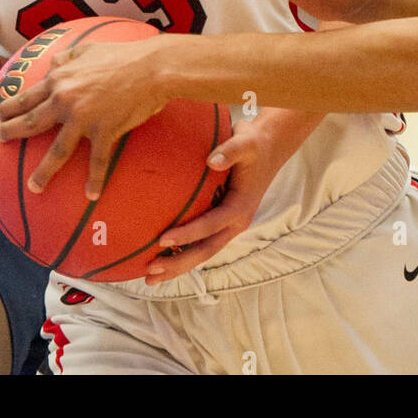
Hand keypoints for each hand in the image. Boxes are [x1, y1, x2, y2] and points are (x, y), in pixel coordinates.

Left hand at [0, 37, 176, 199]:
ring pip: (56, 150)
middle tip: (0, 142)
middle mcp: (65, 101)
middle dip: (11, 133)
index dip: (8, 108)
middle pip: (31, 122)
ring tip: (32, 187)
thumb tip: (53, 63)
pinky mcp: (104, 131)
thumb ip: (66, 57)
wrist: (151, 67)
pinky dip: (94, 179)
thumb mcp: (86, 48)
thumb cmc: (121, 55)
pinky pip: (97, 161)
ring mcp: (83, 118)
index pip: (26, 97)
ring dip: (43, 171)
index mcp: (59, 80)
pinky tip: (91, 195)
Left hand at [141, 108, 321, 283]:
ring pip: (202, 251)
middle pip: (205, 250)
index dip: (187, 234)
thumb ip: (230, 150)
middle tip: (150, 272)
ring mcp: (228, 225)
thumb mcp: (246, 141)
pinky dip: (182, 252)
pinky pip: (201, 242)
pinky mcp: (221, 222)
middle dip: (178, 263)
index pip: (211, 225)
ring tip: (150, 276)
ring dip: (177, 264)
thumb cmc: (253, 144)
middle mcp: (235, 222)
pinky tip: (161, 257)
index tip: (162, 239)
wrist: (267, 148)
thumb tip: (211, 161)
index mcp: (240, 207)